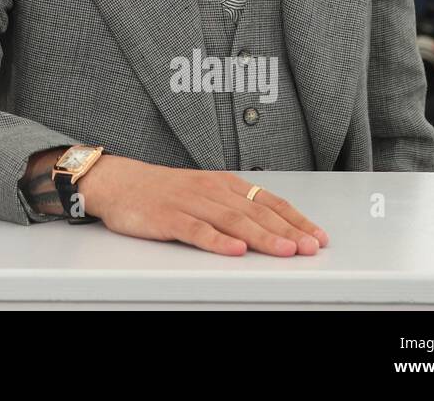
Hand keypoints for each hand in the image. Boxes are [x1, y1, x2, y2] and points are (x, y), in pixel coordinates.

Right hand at [80, 155, 327, 255]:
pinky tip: (235, 250)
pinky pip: (197, 230)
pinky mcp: (168, 217)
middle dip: (287, 230)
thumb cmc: (160, 191)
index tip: (317, 235)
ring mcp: (189, 203)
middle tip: (310, 247)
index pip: (267, 200)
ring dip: (262, 236)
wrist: (117, 182)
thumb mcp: (202, 191)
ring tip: (285, 250)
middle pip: (256, 211)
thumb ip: (231, 206)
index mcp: (222, 183)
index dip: (295, 218)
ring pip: (232, 221)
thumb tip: (269, 226)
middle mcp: (210, 190)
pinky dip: (218, 241)